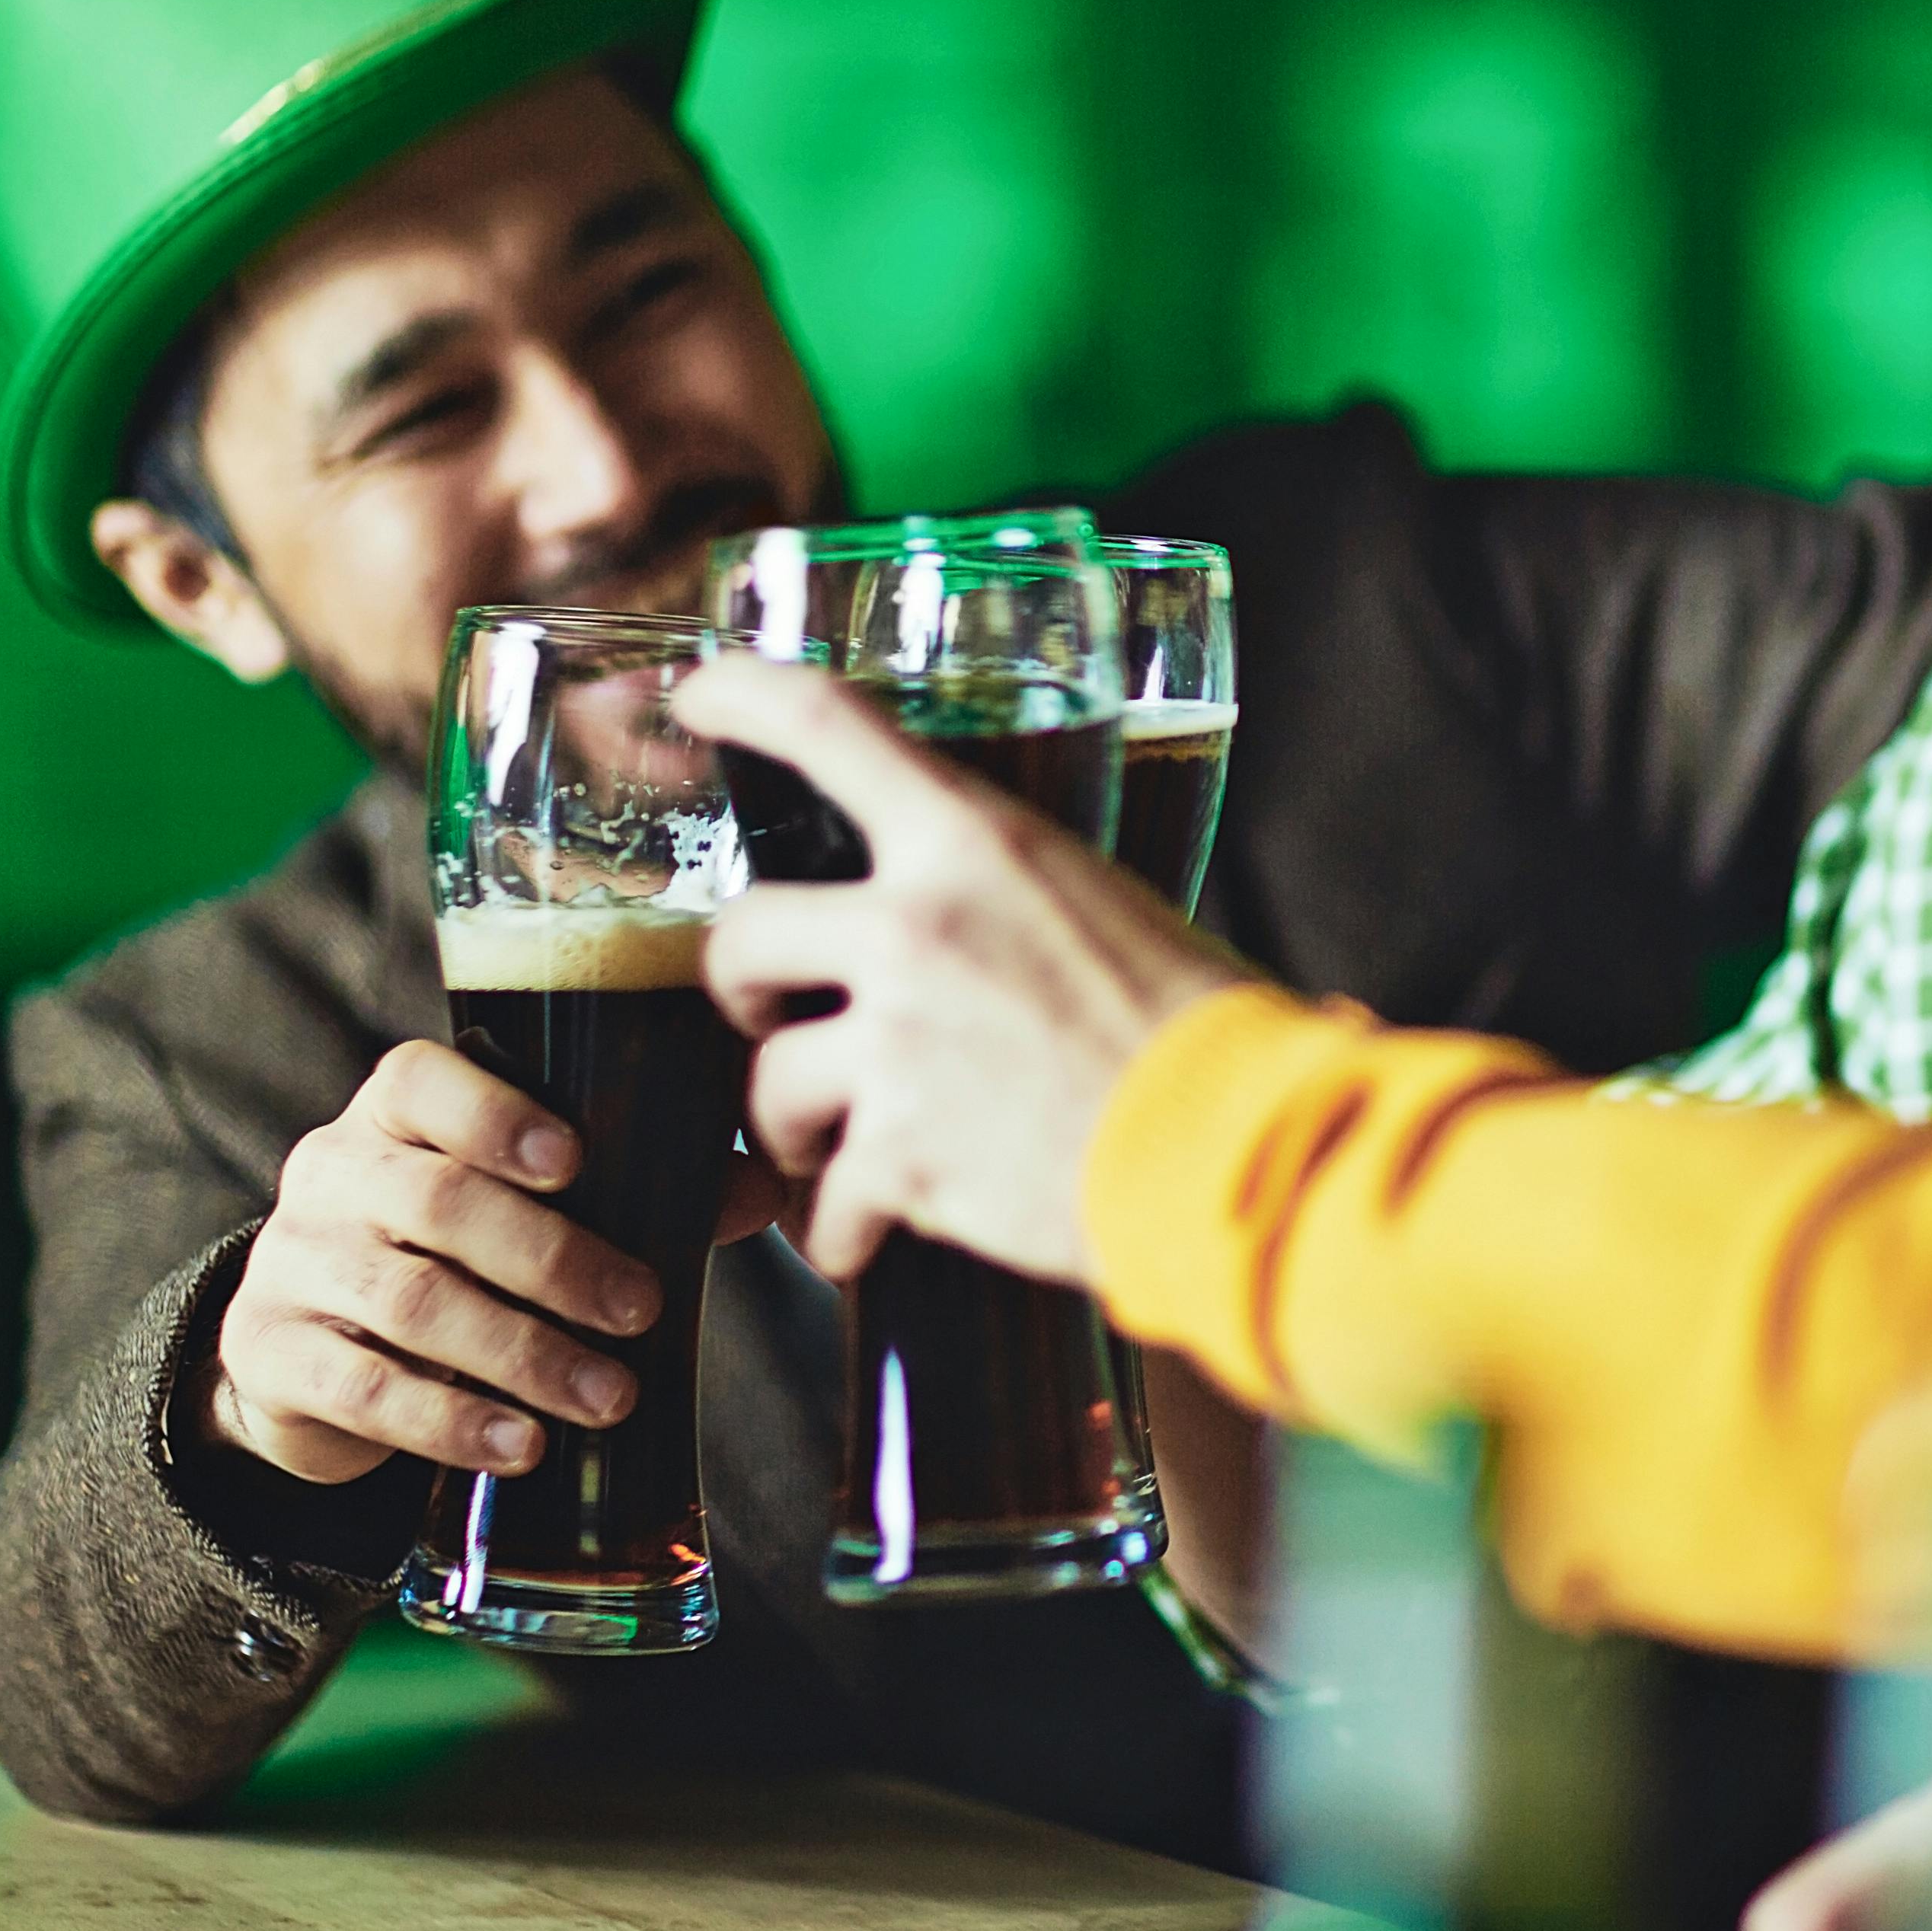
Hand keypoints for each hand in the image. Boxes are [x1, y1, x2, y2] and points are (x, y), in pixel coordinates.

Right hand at [206, 1040, 661, 1484]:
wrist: (313, 1351)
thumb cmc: (456, 1254)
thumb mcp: (526, 1210)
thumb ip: (638, 1188)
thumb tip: (761, 1192)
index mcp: (394, 1115)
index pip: (422, 1082)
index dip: (496, 1116)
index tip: (577, 1161)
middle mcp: (331, 1174)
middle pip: (439, 1204)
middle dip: (555, 1261)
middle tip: (643, 1311)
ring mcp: (292, 1264)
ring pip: (412, 1303)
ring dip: (524, 1354)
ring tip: (609, 1398)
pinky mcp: (270, 1356)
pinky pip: (364, 1387)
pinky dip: (452, 1420)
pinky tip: (522, 1444)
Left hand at [680, 656, 1243, 1289]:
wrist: (1231, 1146)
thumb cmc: (1197, 1028)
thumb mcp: (1105, 908)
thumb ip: (1010, 901)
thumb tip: (981, 922)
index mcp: (975, 843)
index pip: (828, 725)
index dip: (742, 696)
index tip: (700, 695)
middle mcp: (917, 927)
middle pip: (742, 935)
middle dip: (741, 988)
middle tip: (769, 1018)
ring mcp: (899, 1042)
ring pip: (770, 1081)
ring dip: (793, 1126)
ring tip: (836, 1154)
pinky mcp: (900, 1154)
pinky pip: (826, 1202)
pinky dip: (840, 1231)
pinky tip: (869, 1235)